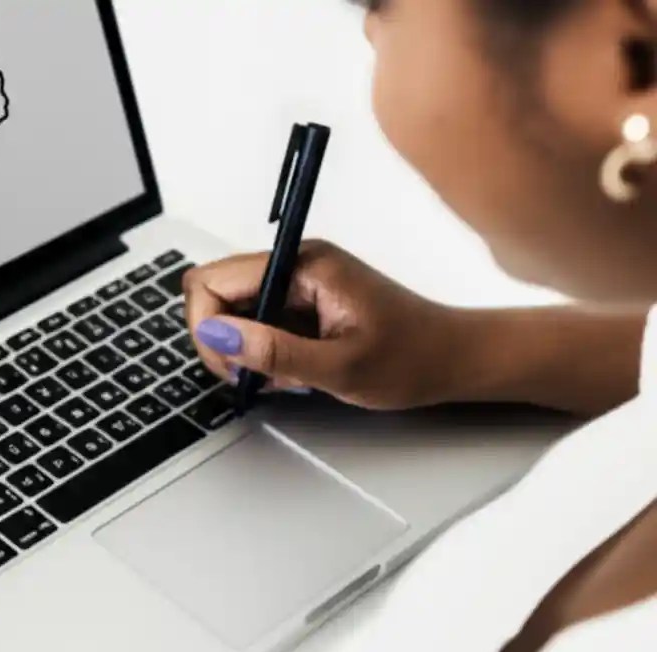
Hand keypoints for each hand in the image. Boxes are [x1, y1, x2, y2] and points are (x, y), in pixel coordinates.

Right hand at [183, 240, 462, 410]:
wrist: (455, 359)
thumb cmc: (413, 357)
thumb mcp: (339, 367)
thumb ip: (273, 351)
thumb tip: (217, 333)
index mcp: (304, 265)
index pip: (215, 280)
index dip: (207, 326)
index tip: (229, 364)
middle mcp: (296, 264)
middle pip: (217, 292)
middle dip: (221, 339)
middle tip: (250, 376)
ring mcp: (297, 282)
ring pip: (233, 311)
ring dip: (243, 349)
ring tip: (279, 376)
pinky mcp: (301, 301)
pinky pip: (257, 321)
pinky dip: (261, 351)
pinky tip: (289, 371)